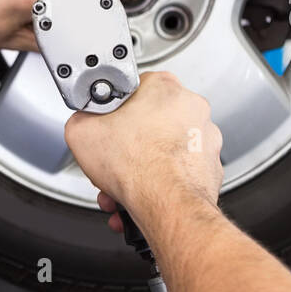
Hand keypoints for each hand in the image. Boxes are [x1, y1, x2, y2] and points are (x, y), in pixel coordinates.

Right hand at [63, 71, 222, 228]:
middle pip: (148, 124)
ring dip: (138, 170)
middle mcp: (191, 109)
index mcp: (164, 88)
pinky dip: (158, 185)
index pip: (132, 90)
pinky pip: (176, 173)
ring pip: (162, 152)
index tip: (105, 126)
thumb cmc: (137, 166)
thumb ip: (82, 118)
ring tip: (121, 186)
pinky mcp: (209, 168)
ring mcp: (204, 139)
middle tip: (112, 161)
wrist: (166, 204)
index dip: (112, 112)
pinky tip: (139, 196)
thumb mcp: (81, 132)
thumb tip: (84, 122)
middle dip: (125, 147)